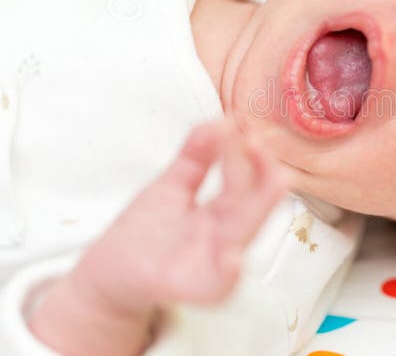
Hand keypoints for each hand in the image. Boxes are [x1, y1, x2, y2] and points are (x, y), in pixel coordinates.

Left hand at [29, 122, 287, 355]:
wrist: (107, 274)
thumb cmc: (144, 232)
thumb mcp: (172, 187)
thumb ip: (196, 156)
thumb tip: (221, 120)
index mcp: (222, 213)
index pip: (243, 180)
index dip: (245, 154)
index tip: (242, 124)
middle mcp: (222, 236)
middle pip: (253, 206)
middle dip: (265, 177)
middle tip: (262, 145)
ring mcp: (207, 262)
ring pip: (242, 237)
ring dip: (258, 210)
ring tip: (277, 180)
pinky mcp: (184, 286)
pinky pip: (214, 286)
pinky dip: (227, 273)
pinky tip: (233, 256)